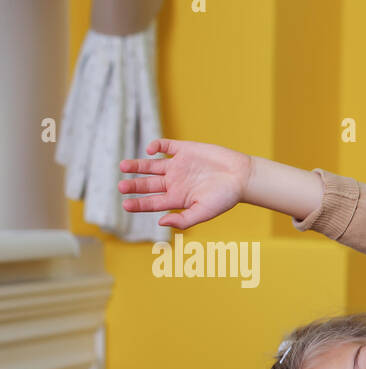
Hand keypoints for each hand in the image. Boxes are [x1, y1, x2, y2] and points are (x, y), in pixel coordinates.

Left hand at [118, 138, 251, 229]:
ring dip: (137, 166)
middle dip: (134, 185)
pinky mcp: (185, 150)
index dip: (138, 204)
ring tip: (123, 166)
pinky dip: (156, 147)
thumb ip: (184, 220)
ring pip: (151, 166)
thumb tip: (161, 222)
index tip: (125, 204)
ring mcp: (178, 166)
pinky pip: (165, 146)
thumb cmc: (227, 198)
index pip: (153, 202)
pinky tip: (151, 151)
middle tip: (121, 186)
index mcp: (178, 199)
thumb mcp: (205, 212)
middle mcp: (175, 182)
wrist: (242, 176)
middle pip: (148, 184)